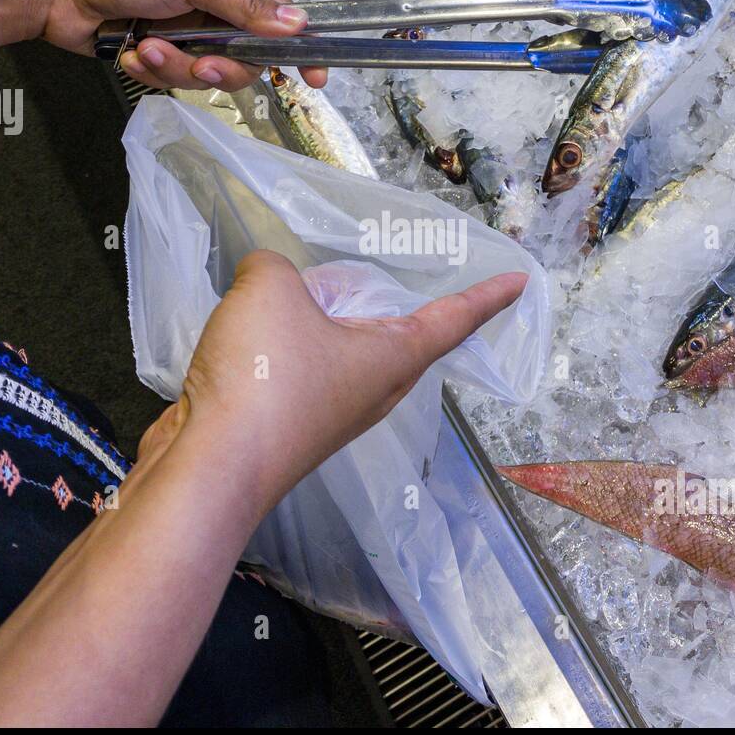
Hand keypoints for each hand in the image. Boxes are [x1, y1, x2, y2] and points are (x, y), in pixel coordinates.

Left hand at [34, 0, 326, 92]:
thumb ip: (245, 6)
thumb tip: (298, 25)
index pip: (278, 17)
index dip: (298, 48)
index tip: (315, 78)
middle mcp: (211, 9)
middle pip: (245, 59)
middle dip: (222, 67)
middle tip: (202, 63)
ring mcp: (183, 35)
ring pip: (206, 76)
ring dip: (175, 68)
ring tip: (145, 48)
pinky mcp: (156, 57)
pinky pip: (171, 82)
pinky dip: (150, 72)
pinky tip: (128, 52)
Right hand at [140, 251, 527, 514]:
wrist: (213, 465)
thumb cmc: (266, 374)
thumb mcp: (270, 290)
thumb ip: (273, 268)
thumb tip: (266, 280)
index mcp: (393, 357)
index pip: (454, 318)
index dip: (488, 296)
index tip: (521, 281)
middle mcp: (373, 391)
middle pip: (398, 338)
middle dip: (388, 303)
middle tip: (376, 270)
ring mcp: (333, 416)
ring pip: (346, 354)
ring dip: (328, 322)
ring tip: (296, 290)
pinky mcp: (292, 429)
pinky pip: (307, 373)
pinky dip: (291, 347)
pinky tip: (255, 331)